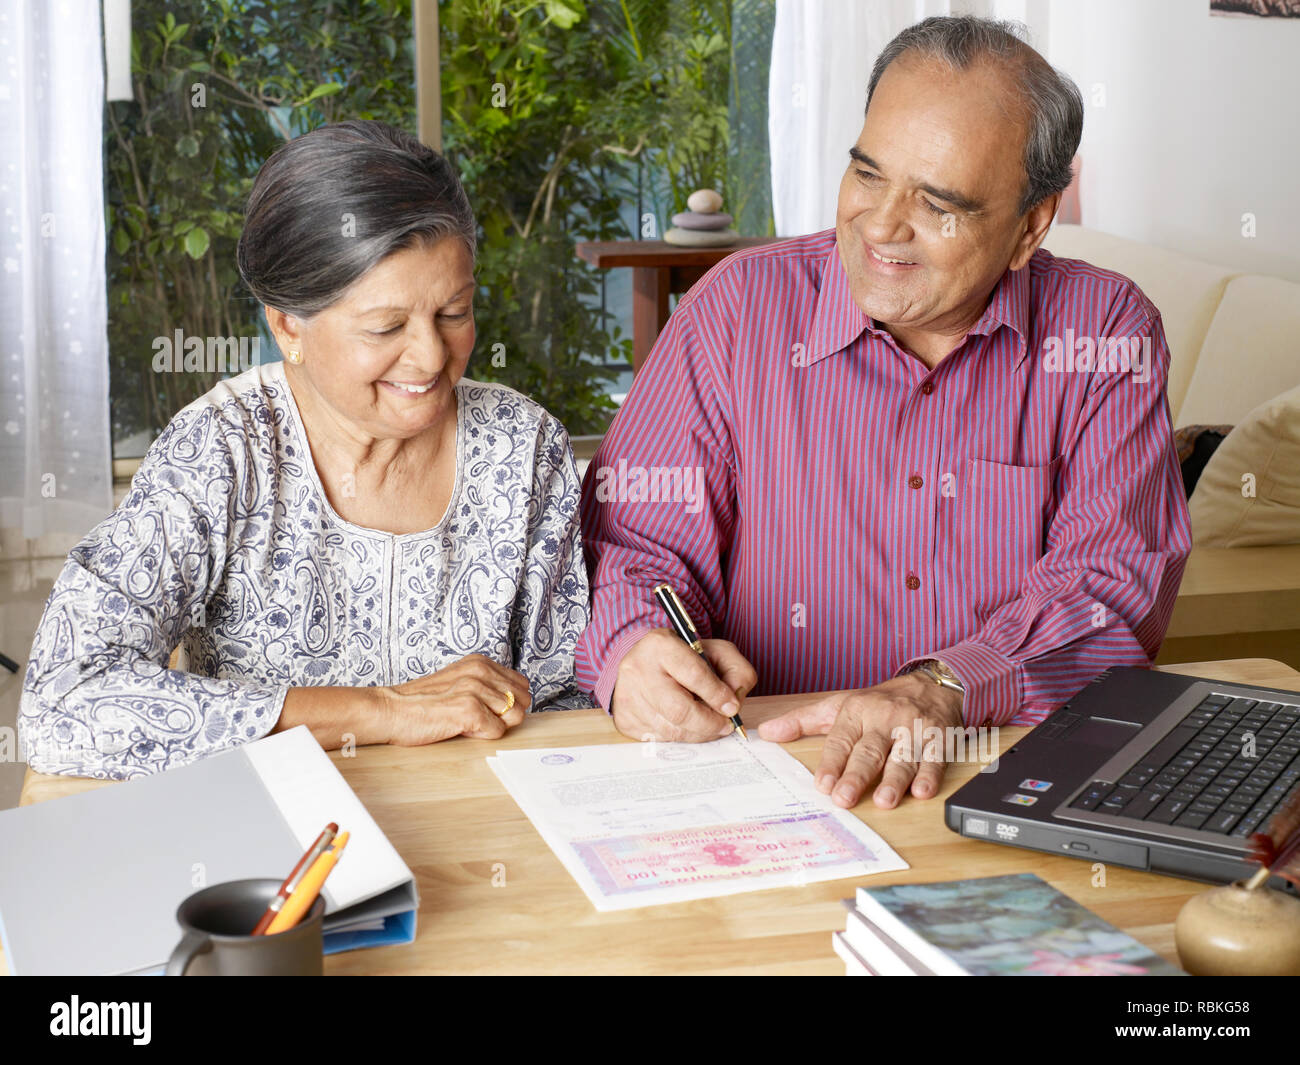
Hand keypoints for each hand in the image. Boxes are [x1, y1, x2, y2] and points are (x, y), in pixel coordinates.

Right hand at [380, 654, 531, 743]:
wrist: (391, 710)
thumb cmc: (423, 701)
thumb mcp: (459, 681)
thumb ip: (487, 684)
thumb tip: (517, 701)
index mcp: (480, 662)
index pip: (522, 684)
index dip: (509, 702)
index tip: (488, 707)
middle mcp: (480, 671)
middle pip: (523, 700)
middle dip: (505, 715)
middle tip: (477, 716)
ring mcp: (476, 689)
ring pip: (515, 717)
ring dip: (492, 725)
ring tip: (466, 721)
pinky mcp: (470, 710)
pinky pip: (498, 731)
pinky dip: (482, 735)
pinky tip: (460, 727)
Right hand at [610, 628, 757, 742]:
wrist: (643, 663)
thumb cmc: (683, 658)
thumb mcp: (715, 651)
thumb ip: (736, 671)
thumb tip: (734, 704)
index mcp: (661, 645)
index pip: (694, 674)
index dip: (717, 695)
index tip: (732, 708)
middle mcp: (638, 669)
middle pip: (679, 710)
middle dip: (709, 723)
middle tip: (724, 726)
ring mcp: (628, 696)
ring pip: (671, 729)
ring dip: (697, 733)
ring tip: (709, 725)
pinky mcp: (624, 718)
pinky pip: (659, 738)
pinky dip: (680, 736)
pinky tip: (686, 725)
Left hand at [757, 673, 963, 808]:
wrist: (931, 684)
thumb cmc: (879, 702)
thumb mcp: (839, 704)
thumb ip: (802, 721)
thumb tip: (766, 732)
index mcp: (857, 712)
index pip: (841, 740)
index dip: (832, 763)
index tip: (822, 784)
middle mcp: (884, 720)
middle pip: (869, 751)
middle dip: (857, 775)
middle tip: (844, 798)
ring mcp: (912, 730)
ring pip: (903, 757)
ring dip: (894, 780)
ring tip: (883, 801)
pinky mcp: (938, 738)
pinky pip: (935, 757)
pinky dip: (930, 775)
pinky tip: (922, 791)